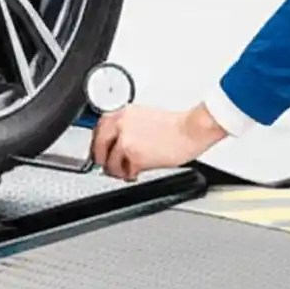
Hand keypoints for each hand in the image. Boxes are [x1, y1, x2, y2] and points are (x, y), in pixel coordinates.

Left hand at [91, 103, 227, 180]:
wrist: (191, 130)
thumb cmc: (177, 125)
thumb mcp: (146, 117)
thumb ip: (127, 126)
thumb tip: (117, 141)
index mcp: (123, 113)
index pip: (97, 131)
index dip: (99, 145)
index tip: (101, 152)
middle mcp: (121, 125)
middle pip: (98, 149)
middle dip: (103, 161)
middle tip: (110, 166)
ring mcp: (126, 141)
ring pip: (110, 165)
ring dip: (119, 170)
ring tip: (129, 170)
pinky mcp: (134, 157)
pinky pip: (125, 173)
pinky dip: (131, 175)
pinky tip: (139, 171)